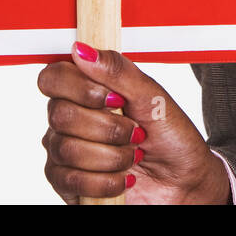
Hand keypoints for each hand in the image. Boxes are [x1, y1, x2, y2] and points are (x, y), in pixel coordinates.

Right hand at [38, 42, 232, 204]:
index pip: (52, 77)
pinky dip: (106, 181)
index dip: (79, 88)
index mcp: (85, 90)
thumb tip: (82, 50)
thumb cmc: (169, 134)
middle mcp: (69, 119)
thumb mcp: (151, 96)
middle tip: (135, 131)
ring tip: (134, 155)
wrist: (183, 178)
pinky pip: (71, 181)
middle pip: (60, 115)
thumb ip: (117, 71)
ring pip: (66, 149)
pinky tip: (124, 178)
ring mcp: (65, 152)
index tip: (114, 98)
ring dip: (112, 156)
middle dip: (108, 127)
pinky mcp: (68, 185)